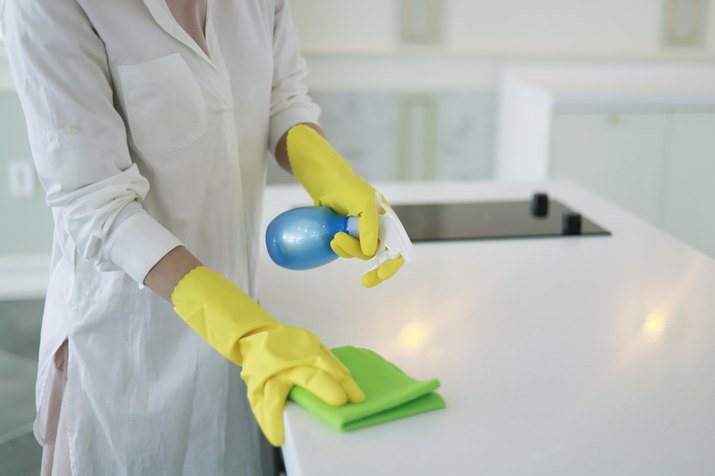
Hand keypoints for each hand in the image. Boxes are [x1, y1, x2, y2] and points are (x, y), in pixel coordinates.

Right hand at [171, 266, 364, 445]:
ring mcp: (268, 375)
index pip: (328, 366)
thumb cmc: (288, 345)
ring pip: (275, 395)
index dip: (344, 382)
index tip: (357, 398)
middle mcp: (288, 363)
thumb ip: (327, 360)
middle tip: (339, 403)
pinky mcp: (255, 386)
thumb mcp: (311, 344)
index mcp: (305, 351)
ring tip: (283, 436)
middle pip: (308, 376)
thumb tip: (347, 380)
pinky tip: (275, 436)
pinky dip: (267, 422)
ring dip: (279, 416)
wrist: (254, 336)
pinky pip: (260, 406)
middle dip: (325, 389)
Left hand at [286, 124, 404, 285]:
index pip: (398, 246)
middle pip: (380, 255)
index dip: (393, 263)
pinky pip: (348, 250)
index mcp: (388, 221)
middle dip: (374, 269)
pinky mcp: (347, 233)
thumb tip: (371, 254)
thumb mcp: (363, 203)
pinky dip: (341, 249)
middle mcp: (378, 228)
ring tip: (335, 238)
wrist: (324, 181)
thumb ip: (369, 228)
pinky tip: (333, 241)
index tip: (382, 274)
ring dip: (349, 251)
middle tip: (365, 282)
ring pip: (361, 253)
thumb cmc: (347, 187)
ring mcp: (362, 232)